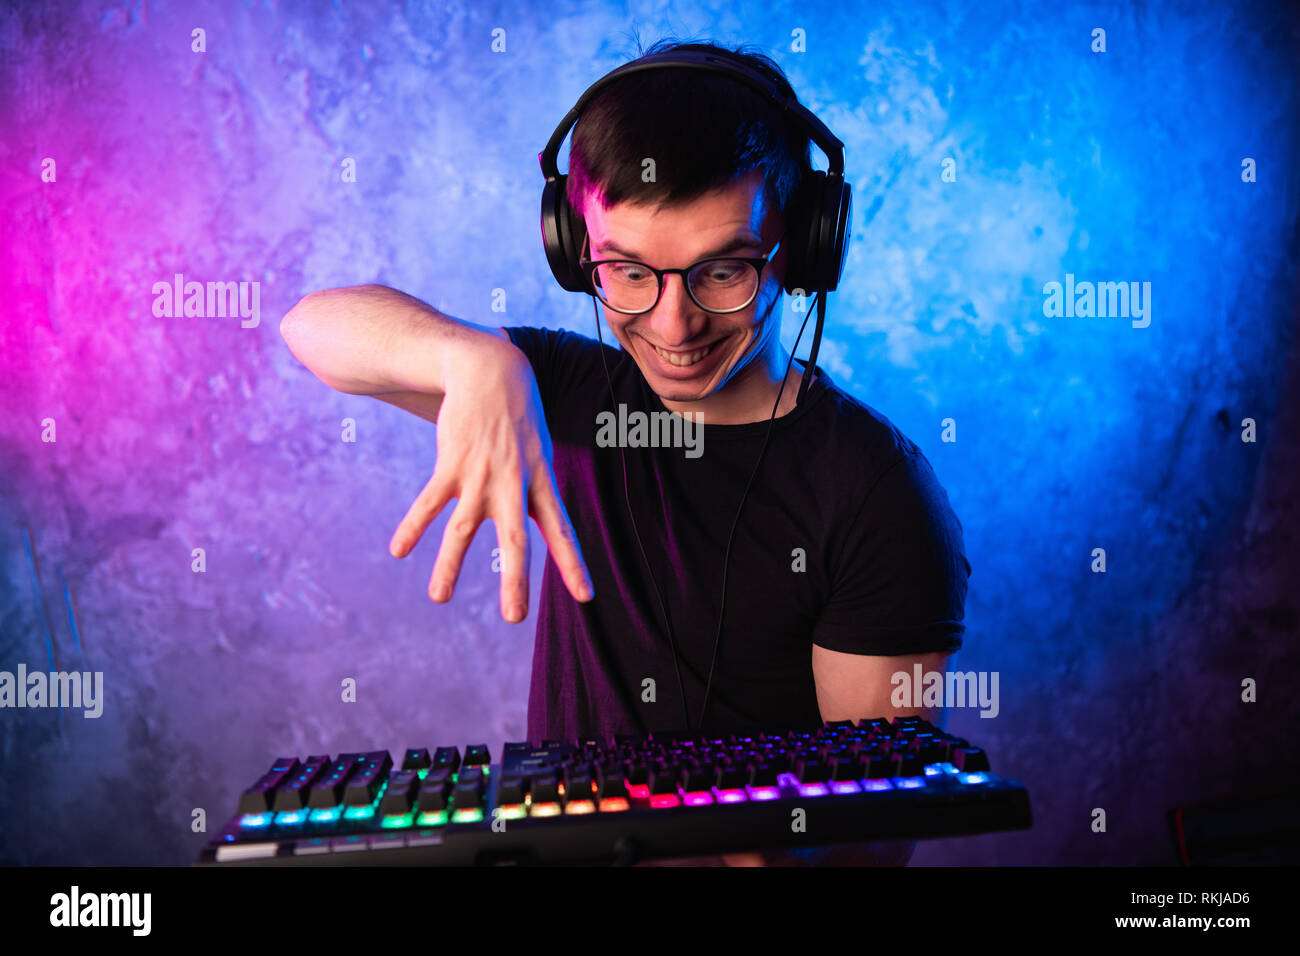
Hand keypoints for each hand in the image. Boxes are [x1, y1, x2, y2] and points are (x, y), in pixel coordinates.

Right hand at [387, 341, 592, 620]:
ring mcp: (480, 474)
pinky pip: (429, 502)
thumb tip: (523, 525)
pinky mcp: (451, 463)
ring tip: (439, 598)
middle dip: (515, 579)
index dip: (574, 564)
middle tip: (514, 617)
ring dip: (450, 565)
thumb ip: (530, 491)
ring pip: (463, 528)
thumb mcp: (536, 452)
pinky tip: (399, 551)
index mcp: (540, 482)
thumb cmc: (518, 417)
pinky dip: (413, 527)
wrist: (491, 369)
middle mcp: (512, 483)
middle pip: (516, 538)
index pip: (561, 531)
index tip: (586, 597)